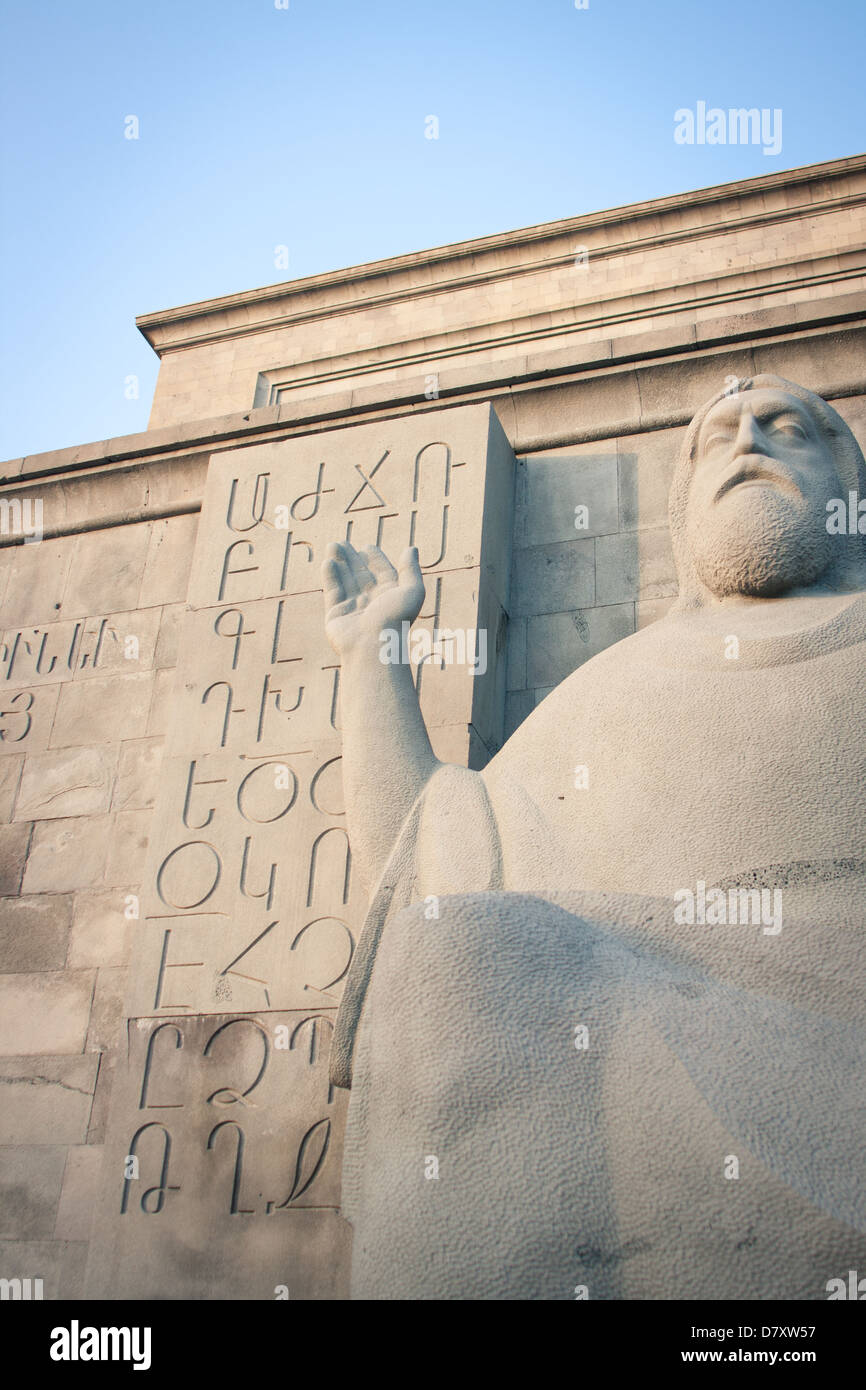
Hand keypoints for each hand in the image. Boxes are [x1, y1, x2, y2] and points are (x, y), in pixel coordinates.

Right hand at [322, 542, 425, 656]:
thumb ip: (411, 569)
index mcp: (390, 597)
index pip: (382, 573)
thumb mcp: (412, 591)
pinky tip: (328, 562)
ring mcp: (353, 608)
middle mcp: (372, 602)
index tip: (367, 547)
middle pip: (360, 575)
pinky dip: (330, 577)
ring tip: (332, 545)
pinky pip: (333, 592)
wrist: (373, 645)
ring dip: (339, 562)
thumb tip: (412, 548)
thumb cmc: (396, 619)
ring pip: (345, 581)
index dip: (375, 559)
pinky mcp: (337, 615)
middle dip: (351, 558)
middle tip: (342, 542)